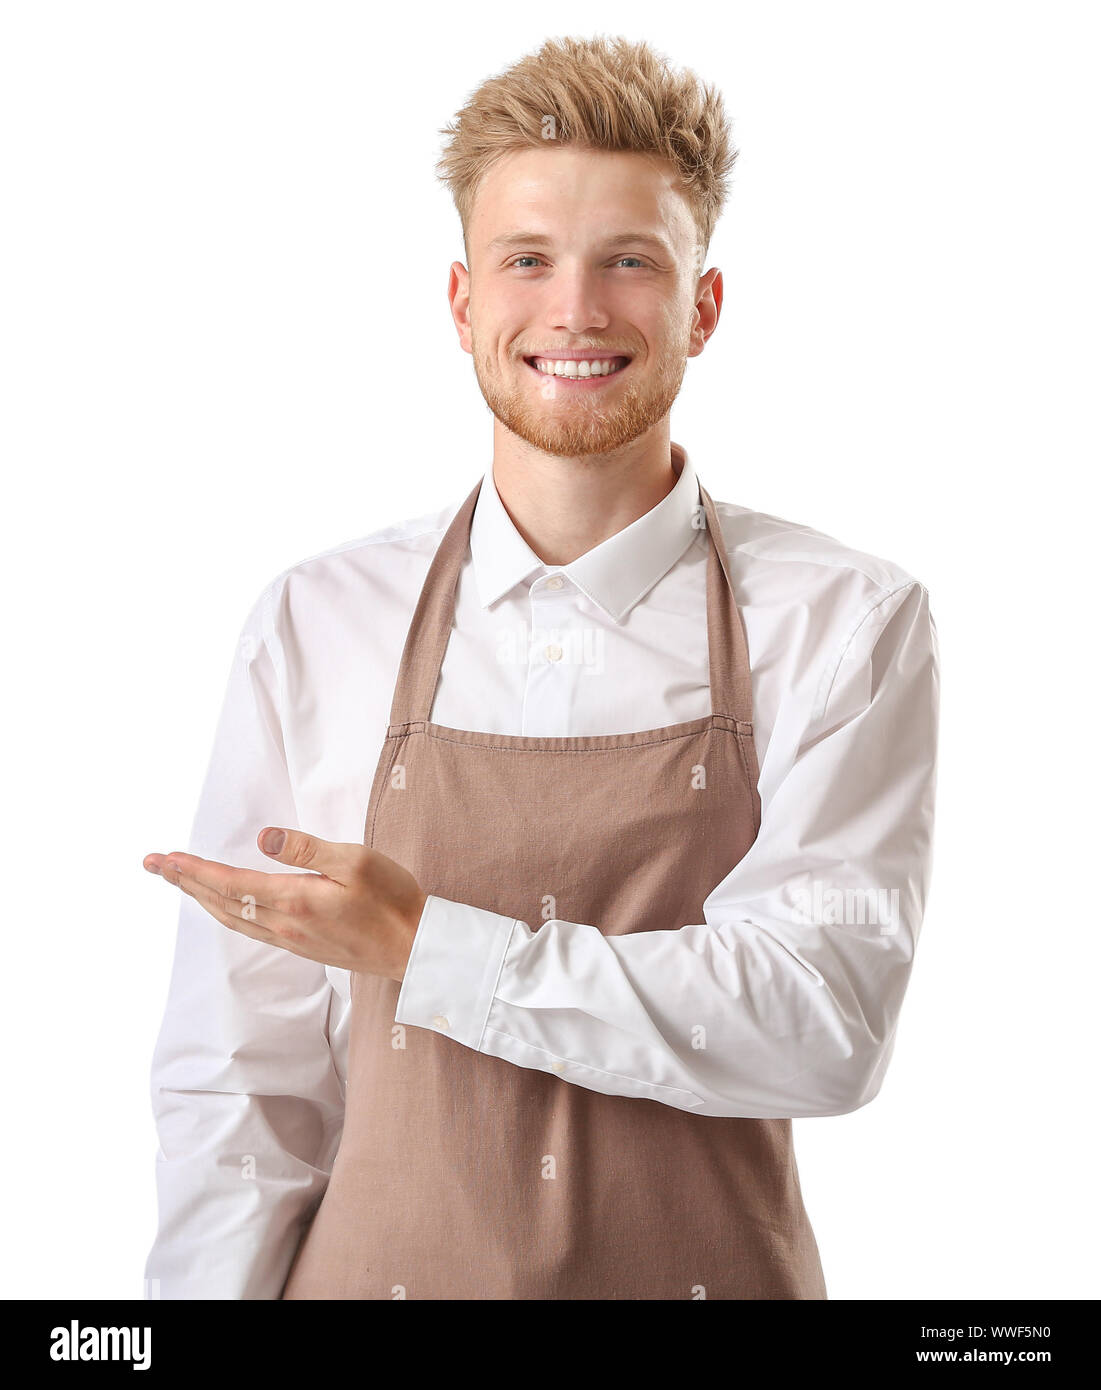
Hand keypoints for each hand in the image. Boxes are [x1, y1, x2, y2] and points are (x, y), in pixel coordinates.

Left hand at [143, 828, 427, 980]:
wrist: (416, 948)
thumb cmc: (393, 900)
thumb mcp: (355, 861)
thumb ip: (306, 849)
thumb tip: (263, 837)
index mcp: (293, 900)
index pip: (229, 883)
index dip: (194, 870)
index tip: (165, 858)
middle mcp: (285, 925)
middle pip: (221, 903)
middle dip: (185, 883)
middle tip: (155, 865)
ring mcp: (293, 939)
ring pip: (233, 919)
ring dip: (202, 899)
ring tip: (182, 882)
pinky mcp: (304, 947)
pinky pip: (250, 929)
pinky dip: (227, 913)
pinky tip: (226, 907)